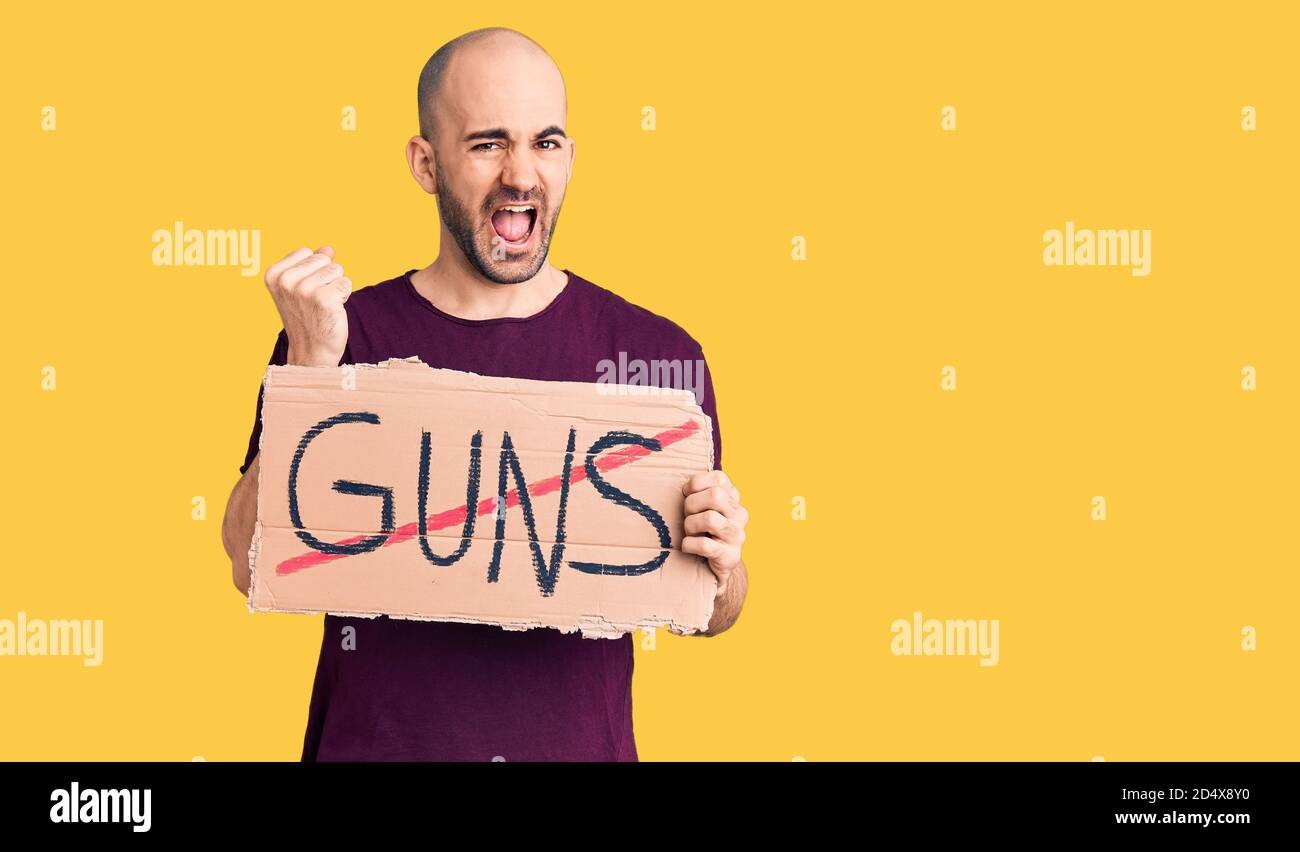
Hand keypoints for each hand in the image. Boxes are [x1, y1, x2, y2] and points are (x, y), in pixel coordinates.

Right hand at [263, 245, 352, 366]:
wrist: (312, 352)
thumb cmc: (308, 317)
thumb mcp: (301, 287)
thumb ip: (313, 264)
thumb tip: (328, 248)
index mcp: (274, 275)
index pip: (307, 252)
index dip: (314, 270)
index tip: (305, 292)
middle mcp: (286, 281)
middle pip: (323, 258)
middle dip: (326, 277)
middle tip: (316, 301)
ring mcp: (304, 290)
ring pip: (337, 269)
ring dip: (336, 287)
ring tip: (324, 306)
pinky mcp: (324, 299)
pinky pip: (346, 283)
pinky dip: (344, 295)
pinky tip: (333, 310)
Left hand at [681, 470, 747, 596]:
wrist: (714, 568)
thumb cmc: (701, 531)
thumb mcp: (701, 507)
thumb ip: (697, 490)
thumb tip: (682, 484)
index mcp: (733, 498)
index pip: (719, 478)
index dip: (696, 484)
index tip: (686, 494)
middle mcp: (740, 514)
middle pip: (715, 495)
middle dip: (692, 505)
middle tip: (686, 515)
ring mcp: (737, 535)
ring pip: (710, 519)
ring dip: (690, 525)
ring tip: (689, 532)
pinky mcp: (730, 556)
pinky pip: (704, 545)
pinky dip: (689, 545)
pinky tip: (687, 547)